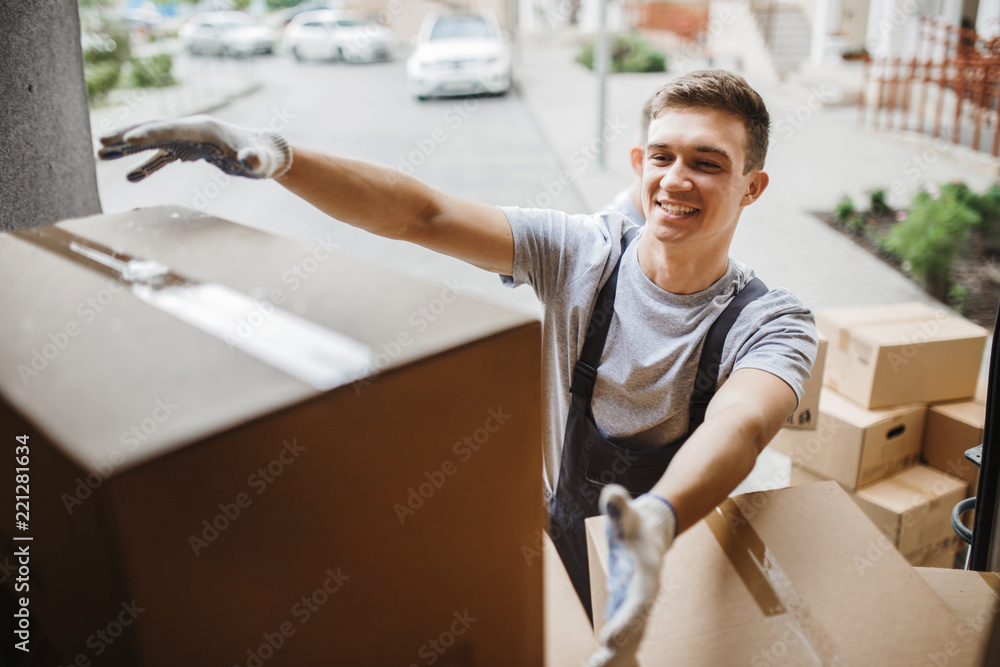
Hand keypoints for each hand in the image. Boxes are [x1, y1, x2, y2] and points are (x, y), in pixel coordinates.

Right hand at [98, 115, 291, 181]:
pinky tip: (130, 177)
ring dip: (128, 148)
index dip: (148, 134)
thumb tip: (251, 160)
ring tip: (102, 154)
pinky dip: (146, 166)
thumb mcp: (259, 160)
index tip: (125, 140)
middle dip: (126, 136)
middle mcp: (190, 129)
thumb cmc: (263, 157)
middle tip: (100, 143)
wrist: (264, 154)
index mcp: (202, 128)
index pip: (169, 129)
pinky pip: (162, 157)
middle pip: (153, 129)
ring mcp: (187, 140)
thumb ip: (254, 160)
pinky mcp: (188, 151)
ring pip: (152, 141)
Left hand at [587, 486, 676, 666]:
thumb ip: (619, 505)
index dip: (624, 622)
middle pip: (635, 628)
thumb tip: (612, 492)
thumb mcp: (628, 512)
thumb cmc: (637, 523)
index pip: (637, 604)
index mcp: (646, 576)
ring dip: (617, 657)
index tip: (608, 640)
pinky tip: (602, 665)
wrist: (655, 530)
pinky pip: (625, 636)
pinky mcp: (630, 608)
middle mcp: (646, 596)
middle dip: (620, 650)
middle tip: (599, 666)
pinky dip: (617, 653)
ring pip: (631, 637)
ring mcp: (639, 604)